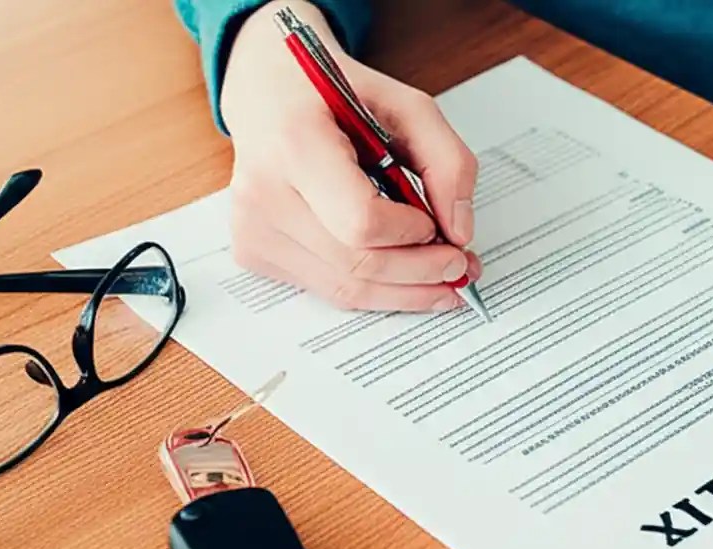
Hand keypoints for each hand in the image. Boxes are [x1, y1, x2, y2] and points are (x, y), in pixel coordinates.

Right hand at [219, 0, 479, 311]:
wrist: (268, 93)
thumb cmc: (334, 98)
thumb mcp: (406, 106)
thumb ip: (448, 162)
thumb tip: (459, 231)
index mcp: (296, 143)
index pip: (361, 221)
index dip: (409, 234)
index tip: (435, 225)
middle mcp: (264, 190)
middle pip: (357, 264)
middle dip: (421, 272)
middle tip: (459, 266)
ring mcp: (253, 226)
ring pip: (344, 289)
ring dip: (404, 291)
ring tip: (441, 280)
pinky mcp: (253, 250)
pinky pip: (326, 288)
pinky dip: (371, 288)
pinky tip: (398, 273)